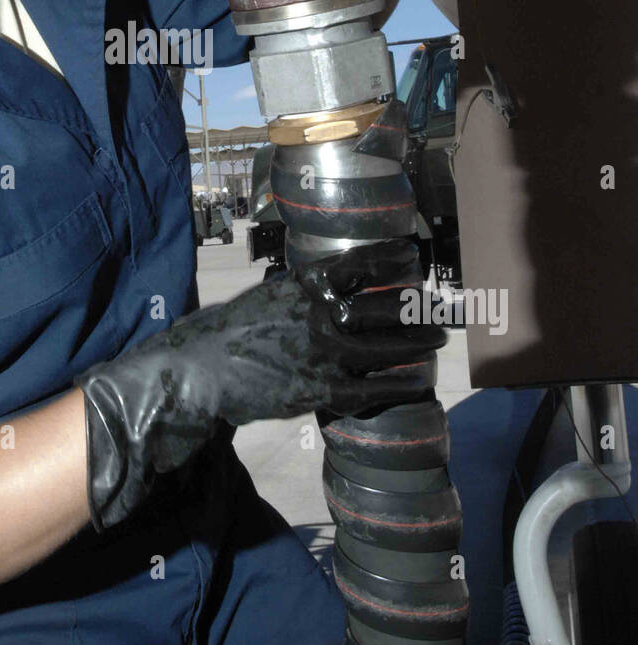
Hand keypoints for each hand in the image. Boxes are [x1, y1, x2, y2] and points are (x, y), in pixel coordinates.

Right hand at [75, 242, 443, 529]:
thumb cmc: (229, 332)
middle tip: (444, 309)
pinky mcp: (322, 389)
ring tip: (437, 340)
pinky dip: (400, 383)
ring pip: (388, 346)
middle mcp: (320, 312)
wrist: (200, 371)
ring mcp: (324, 352)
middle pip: (386, 306)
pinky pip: (373, 386)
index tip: (412, 255)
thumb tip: (327, 290)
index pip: (360, 262)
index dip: (391, 258)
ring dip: (418, 343)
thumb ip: (300, 294)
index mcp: (304, 284)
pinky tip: (417, 382)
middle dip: (420, 309)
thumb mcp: (266, 298)